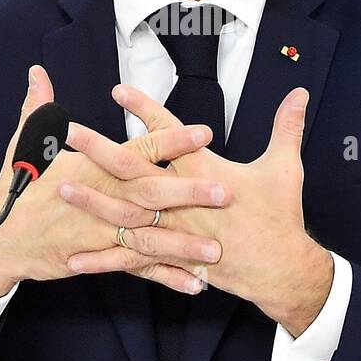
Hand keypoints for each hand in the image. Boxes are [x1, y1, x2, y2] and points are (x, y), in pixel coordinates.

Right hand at [0, 65, 229, 309]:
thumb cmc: (16, 189)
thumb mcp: (24, 145)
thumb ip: (39, 107)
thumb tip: (37, 71)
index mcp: (88, 170)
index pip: (135, 152)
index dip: (168, 142)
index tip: (202, 133)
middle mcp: (98, 202)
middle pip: (148, 195)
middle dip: (186, 194)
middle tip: (223, 191)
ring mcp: (100, 234)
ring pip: (147, 238)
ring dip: (182, 245)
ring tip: (217, 250)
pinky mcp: (99, 258)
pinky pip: (137, 267)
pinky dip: (166, 277)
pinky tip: (196, 283)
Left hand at [62, 84, 333, 335]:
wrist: (282, 270)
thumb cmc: (282, 217)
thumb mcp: (286, 168)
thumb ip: (287, 127)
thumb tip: (299, 93)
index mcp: (206, 172)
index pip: (169, 134)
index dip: (145, 109)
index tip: (118, 90)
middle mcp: (184, 200)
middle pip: (134, 171)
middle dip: (99, 149)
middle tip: (69, 131)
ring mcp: (175, 232)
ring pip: (125, 215)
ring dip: (92, 201)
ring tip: (60, 184)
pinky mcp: (172, 258)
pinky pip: (132, 260)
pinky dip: (104, 259)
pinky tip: (72, 257)